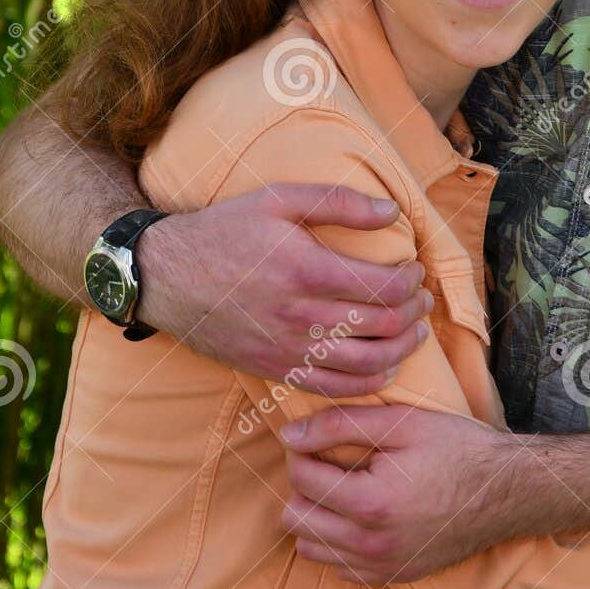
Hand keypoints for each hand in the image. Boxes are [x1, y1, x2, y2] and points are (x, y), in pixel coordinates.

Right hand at [136, 183, 433, 391]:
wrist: (166, 276)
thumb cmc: (225, 231)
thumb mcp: (278, 199)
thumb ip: (339, 202)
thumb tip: (392, 211)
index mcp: (305, 270)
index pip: (383, 288)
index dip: (411, 282)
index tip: (416, 270)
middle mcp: (299, 316)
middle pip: (381, 327)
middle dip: (414, 313)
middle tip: (422, 298)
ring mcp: (287, 350)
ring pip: (366, 365)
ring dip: (402, 350)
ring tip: (414, 331)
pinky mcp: (274, 370)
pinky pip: (333, 389)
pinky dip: (368, 384)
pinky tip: (384, 367)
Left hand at [280, 404, 522, 584]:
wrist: (506, 491)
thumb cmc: (457, 449)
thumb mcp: (400, 422)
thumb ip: (339, 425)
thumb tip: (290, 434)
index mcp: (370, 503)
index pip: (301, 479)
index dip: (303, 451)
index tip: (319, 438)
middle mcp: (371, 546)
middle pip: (295, 520)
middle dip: (304, 487)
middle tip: (330, 463)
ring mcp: (382, 568)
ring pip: (311, 549)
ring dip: (316, 516)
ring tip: (344, 488)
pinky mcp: (393, 578)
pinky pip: (340, 567)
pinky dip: (339, 541)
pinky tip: (363, 513)